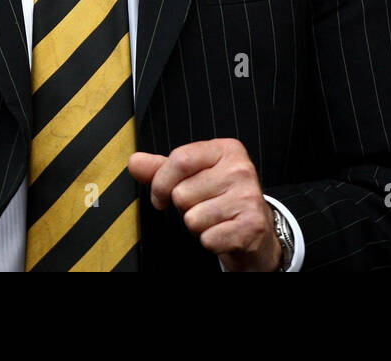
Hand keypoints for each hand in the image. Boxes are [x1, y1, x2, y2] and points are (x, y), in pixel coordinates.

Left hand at [128, 139, 280, 271]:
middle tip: (204, 206)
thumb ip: (162, 169)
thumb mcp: (194, 177)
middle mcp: (240, 169)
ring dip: (197, 226)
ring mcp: (248, 197)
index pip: (179, 160)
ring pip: (192, 218)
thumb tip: (134, 161)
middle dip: (185, 207)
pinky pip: (207, 239)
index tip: (162, 196)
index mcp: (226, 149)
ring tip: (214, 219)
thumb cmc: (221, 199)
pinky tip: (223, 232)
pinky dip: (210, 241)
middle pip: (182, 193)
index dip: (161, 183)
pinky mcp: (251, 226)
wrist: (256, 230)